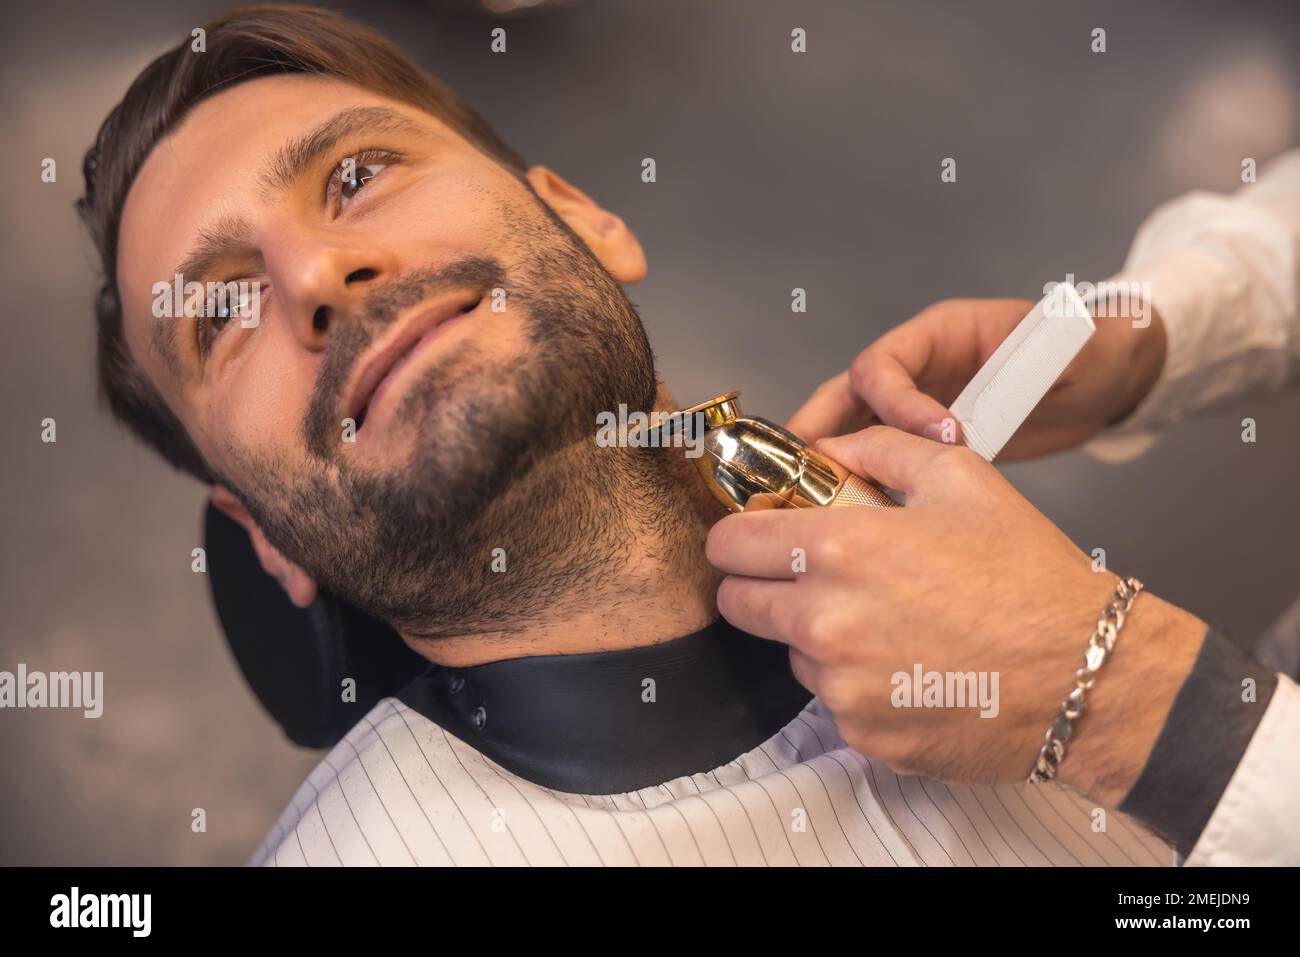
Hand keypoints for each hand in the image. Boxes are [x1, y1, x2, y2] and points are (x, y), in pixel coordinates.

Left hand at [705, 425, 1203, 804]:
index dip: (738, 536)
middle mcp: (825, 622)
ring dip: (816, 639)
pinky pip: (833, 702)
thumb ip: (878, 450)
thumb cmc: (1030, 576)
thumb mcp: (960, 478)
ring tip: (889, 624)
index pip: (728, 545)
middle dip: (763, 586)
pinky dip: (858, 686)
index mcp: (839, 549)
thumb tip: (826, 451)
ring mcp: (841, 687)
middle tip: (813, 579)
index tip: (755, 537)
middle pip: (738, 604)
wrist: (1088, 675)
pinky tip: (913, 668)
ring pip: (790, 654)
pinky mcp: (863, 735)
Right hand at [787, 298, 1166, 458]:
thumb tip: (979, 414)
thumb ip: (1023, 374)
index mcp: (941, 333)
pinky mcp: (926, 434)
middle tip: (800, 469)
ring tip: (807, 495)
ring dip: (827, 456)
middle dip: (817, 428)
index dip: (894, 402)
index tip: (936, 437)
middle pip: (846, 392)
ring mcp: (918, 398)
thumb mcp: (1066, 354)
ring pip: (852, 423)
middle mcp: (918, 363)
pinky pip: (880, 452)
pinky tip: (856, 511)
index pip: (886, 362)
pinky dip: (862, 478)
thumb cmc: (1089, 353)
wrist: (1104, 378)